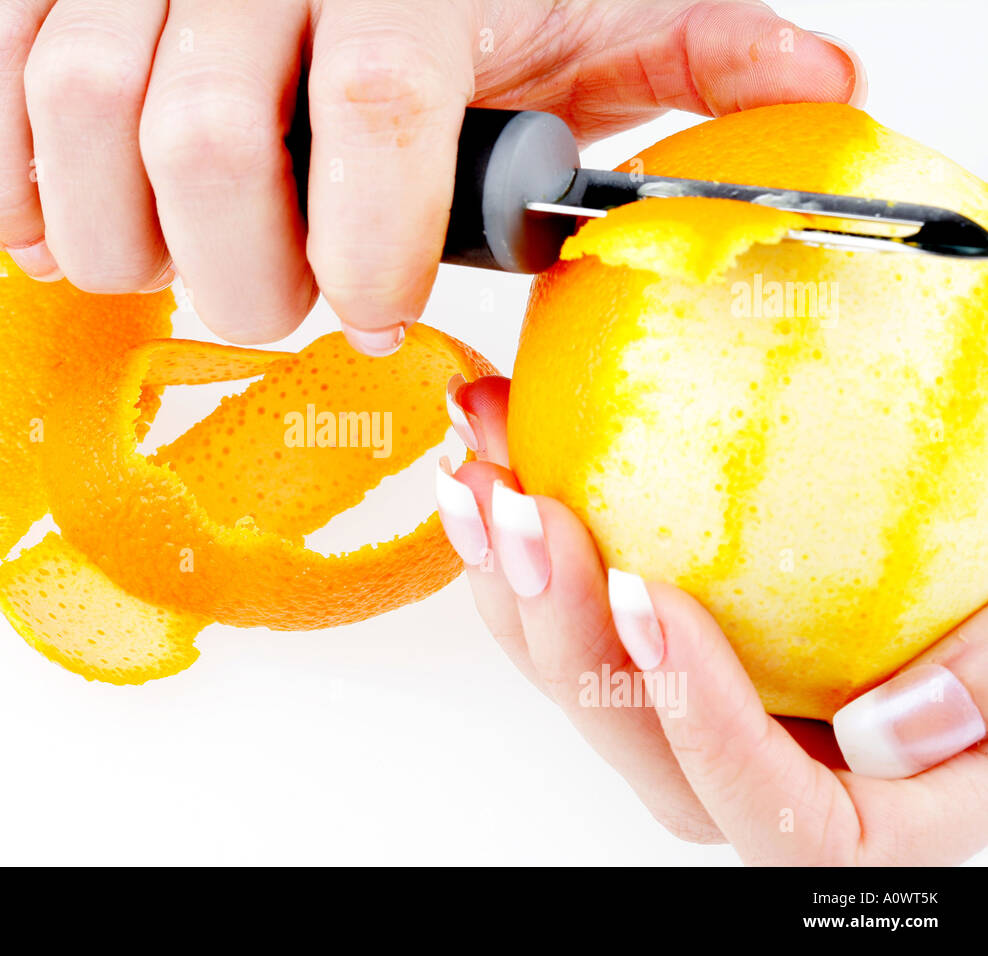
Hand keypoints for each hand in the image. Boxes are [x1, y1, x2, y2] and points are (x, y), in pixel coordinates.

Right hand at [0, 0, 863, 353]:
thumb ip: (691, 44)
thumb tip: (812, 88)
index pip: (377, 114)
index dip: (360, 248)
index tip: (368, 314)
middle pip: (205, 140)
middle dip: (230, 276)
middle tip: (267, 303)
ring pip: (78, 106)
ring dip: (107, 234)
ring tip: (153, 268)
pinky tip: (35, 219)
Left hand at [438, 375, 987, 864]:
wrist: (961, 585)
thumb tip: (887, 726)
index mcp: (869, 814)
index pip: (783, 815)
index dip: (702, 718)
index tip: (650, 595)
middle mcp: (761, 780)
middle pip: (640, 749)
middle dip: (560, 629)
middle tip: (518, 509)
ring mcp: (694, 720)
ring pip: (582, 687)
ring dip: (512, 579)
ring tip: (478, 474)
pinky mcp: (653, 658)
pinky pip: (572, 622)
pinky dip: (523, 547)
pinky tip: (496, 462)